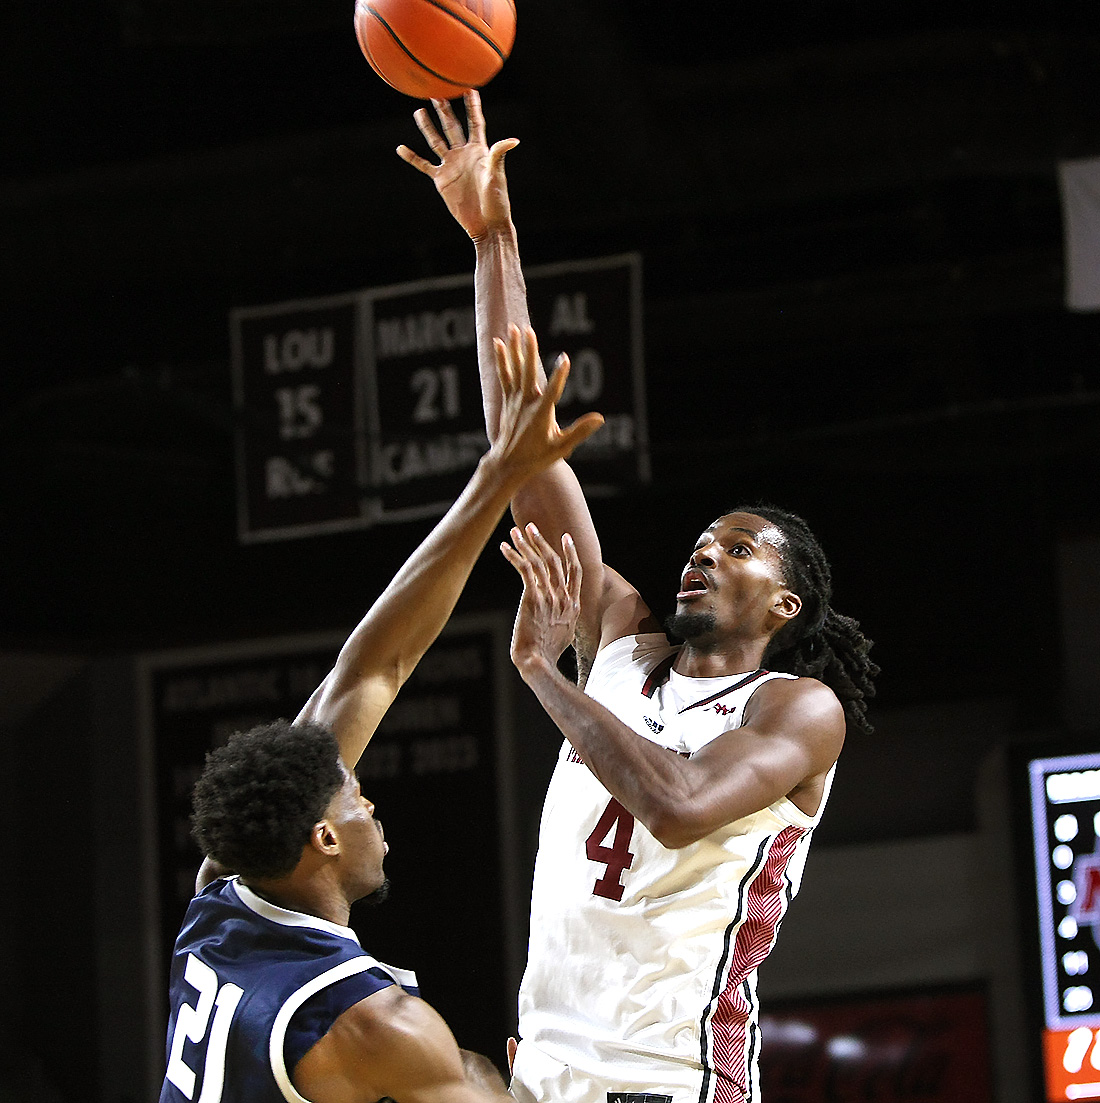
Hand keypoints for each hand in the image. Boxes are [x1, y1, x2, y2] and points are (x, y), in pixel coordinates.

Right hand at [396, 89, 517, 240]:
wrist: (486, 223)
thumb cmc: (496, 201)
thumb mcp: (497, 176)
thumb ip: (499, 155)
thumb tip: (513, 140)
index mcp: (479, 150)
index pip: (475, 123)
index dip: (473, 107)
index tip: (469, 89)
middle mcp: (464, 155)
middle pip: (452, 127)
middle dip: (445, 110)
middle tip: (436, 92)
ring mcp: (452, 166)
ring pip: (436, 141)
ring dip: (427, 127)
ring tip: (419, 111)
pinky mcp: (442, 180)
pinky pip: (424, 165)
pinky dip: (412, 157)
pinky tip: (401, 148)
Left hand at [488, 325, 603, 480]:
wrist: (507, 464)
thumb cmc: (536, 458)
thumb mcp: (561, 448)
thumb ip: (579, 432)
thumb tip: (599, 419)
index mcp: (541, 414)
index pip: (553, 390)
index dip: (560, 374)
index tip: (565, 358)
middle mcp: (526, 403)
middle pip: (528, 372)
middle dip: (529, 350)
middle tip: (529, 330)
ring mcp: (515, 400)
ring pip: (514, 369)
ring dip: (514, 348)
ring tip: (514, 327)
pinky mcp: (508, 400)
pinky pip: (504, 375)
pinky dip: (502, 359)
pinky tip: (499, 343)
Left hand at [501, 522, 582, 672]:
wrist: (538, 662)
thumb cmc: (546, 655)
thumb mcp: (564, 636)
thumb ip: (563, 621)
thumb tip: (559, 619)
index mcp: (573, 606)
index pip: (575, 572)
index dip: (570, 553)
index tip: (566, 538)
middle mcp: (563, 597)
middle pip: (555, 561)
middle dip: (541, 541)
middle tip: (531, 527)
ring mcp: (549, 597)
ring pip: (539, 561)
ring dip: (526, 544)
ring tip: (515, 531)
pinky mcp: (533, 597)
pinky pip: (524, 569)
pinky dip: (513, 555)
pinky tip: (504, 547)